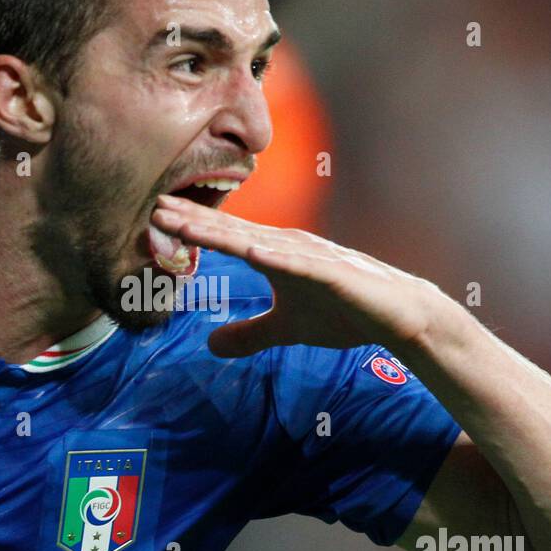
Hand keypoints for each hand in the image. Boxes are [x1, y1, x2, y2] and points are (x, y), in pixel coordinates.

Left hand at [151, 194, 446, 357]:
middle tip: (152, 205)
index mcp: (274, 254)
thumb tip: (210, 345)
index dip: (190, 228)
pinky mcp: (334, 274)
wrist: (398, 317)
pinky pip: (302, 265)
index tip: (152, 217)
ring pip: (258, 241)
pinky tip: (252, 251)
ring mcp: (311, 257)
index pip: (224, 237)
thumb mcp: (285, 329)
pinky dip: (277, 257)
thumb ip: (248, 333)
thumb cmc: (343, 313)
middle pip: (232, 230)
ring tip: (186, 224)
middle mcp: (288, 246)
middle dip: (193, 219)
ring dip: (222, 232)